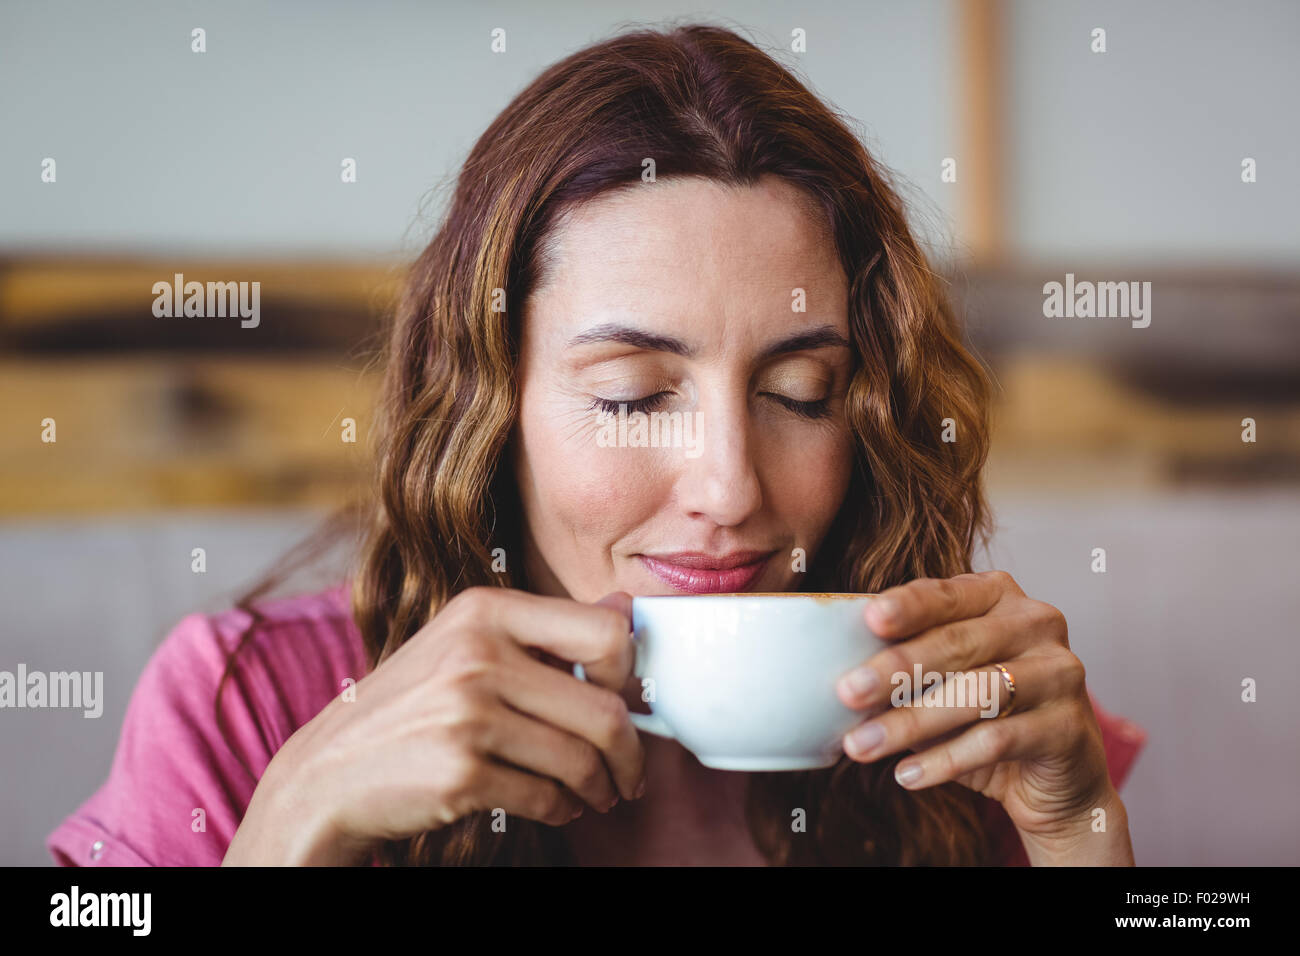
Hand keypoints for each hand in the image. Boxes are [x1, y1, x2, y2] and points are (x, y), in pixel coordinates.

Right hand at [223, 587, 645, 864]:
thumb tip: (625, 610)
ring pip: (581, 759)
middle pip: (603, 709)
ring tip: (598, 794)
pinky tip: (559, 807)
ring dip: (601, 787)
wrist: (328, 772)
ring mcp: (467, 713)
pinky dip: (564, 809)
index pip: (605, 633)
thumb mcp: (466, 643)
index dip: (629, 674)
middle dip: (630, 753)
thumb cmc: (410, 707)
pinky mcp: (460, 772)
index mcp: (486, 610)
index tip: (625, 700)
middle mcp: (478, 654)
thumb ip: (544, 630)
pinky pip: (547, 797)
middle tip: (631, 773)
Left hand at [835, 570, 1132, 864]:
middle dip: (895, 670)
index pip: (947, 594)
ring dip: (910, 723)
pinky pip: (997, 741)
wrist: (1055, 778)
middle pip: (958, 643)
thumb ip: (906, 662)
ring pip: (975, 694)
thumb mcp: (944, 679)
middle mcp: (1036, 623)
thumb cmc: (985, 714)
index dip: (909, 606)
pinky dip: (946, 760)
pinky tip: (906, 775)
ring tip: (861, 747)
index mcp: (999, 596)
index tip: (869, 619)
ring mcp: (1060, 672)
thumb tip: (840, 674)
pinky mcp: (1068, 726)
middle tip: (846, 693)